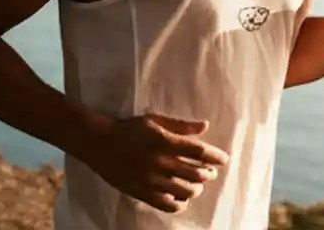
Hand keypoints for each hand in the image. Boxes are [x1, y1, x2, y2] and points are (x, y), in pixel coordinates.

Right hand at [83, 113, 228, 213]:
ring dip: (197, 188)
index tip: (223, 159)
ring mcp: (152, 179)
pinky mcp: (143, 192)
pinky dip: (180, 203)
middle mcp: (161, 162)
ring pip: (186, 190)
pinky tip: (182, 198)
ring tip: (197, 184)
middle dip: (209, 173)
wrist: (100, 142)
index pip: (199, 152)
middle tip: (210, 172)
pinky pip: (168, 204)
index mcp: (165, 142)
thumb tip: (205, 126)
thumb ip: (180, 125)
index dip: (216, 156)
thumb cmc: (128, 128)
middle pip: (196, 173)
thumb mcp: (154, 120)